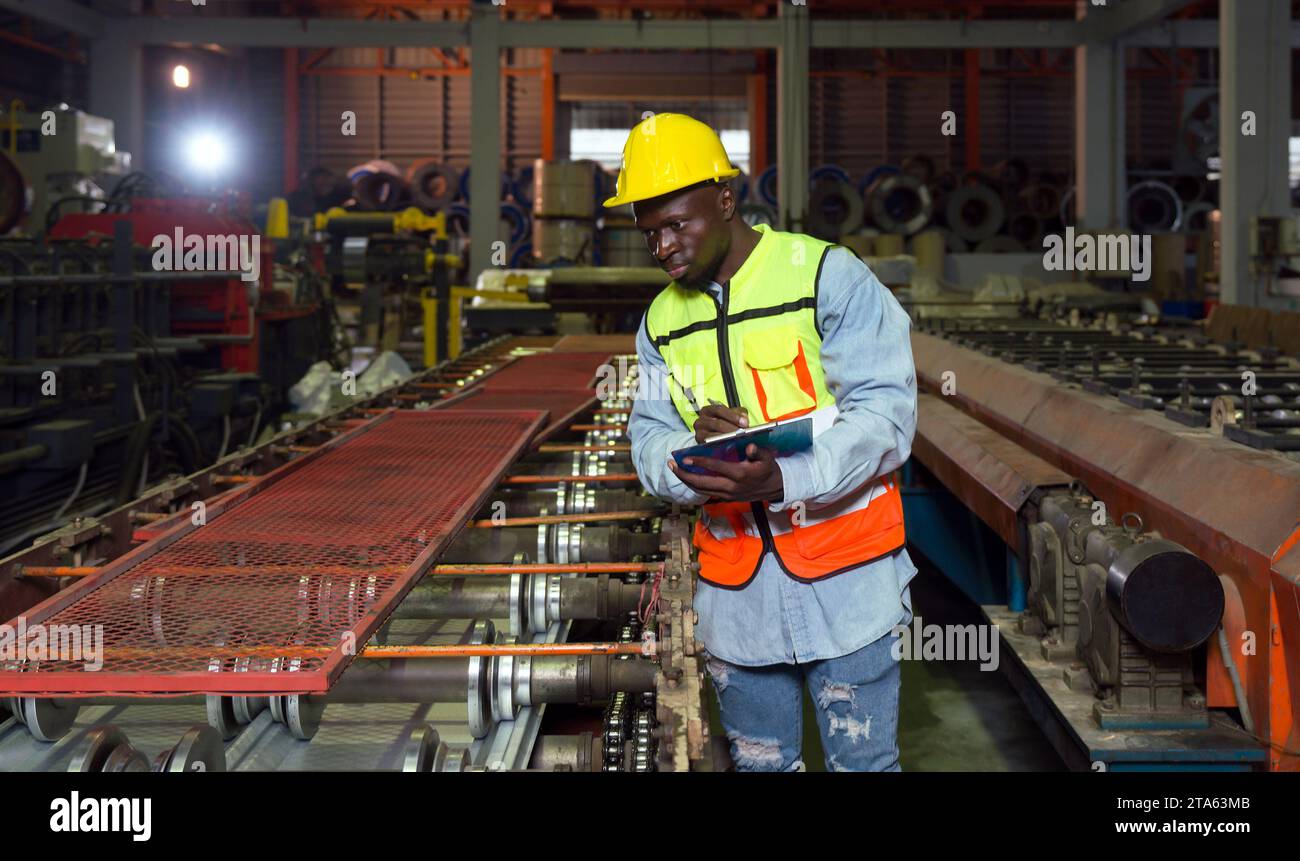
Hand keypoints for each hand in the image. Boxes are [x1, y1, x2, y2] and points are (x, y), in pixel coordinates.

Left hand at [668, 443, 783, 502]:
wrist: (775, 489)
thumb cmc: (768, 469)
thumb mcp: (767, 458)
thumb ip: (757, 451)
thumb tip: (749, 446)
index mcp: (740, 474)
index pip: (716, 467)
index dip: (699, 462)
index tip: (685, 458)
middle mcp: (731, 487)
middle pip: (702, 483)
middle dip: (684, 475)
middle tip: (671, 464)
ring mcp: (727, 494)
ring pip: (701, 490)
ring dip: (685, 480)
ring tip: (674, 469)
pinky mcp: (726, 498)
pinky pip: (706, 492)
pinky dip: (694, 485)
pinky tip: (686, 476)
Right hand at [693, 403, 748, 443]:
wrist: (713, 437)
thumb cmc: (723, 424)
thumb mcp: (730, 415)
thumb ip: (738, 413)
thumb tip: (744, 418)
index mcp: (708, 410)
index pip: (719, 410)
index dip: (733, 416)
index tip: (744, 422)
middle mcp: (700, 421)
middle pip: (718, 424)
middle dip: (732, 429)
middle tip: (743, 434)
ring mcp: (699, 433)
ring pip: (714, 436)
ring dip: (728, 438)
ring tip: (739, 440)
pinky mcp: (700, 445)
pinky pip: (711, 446)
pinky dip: (722, 446)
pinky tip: (731, 446)